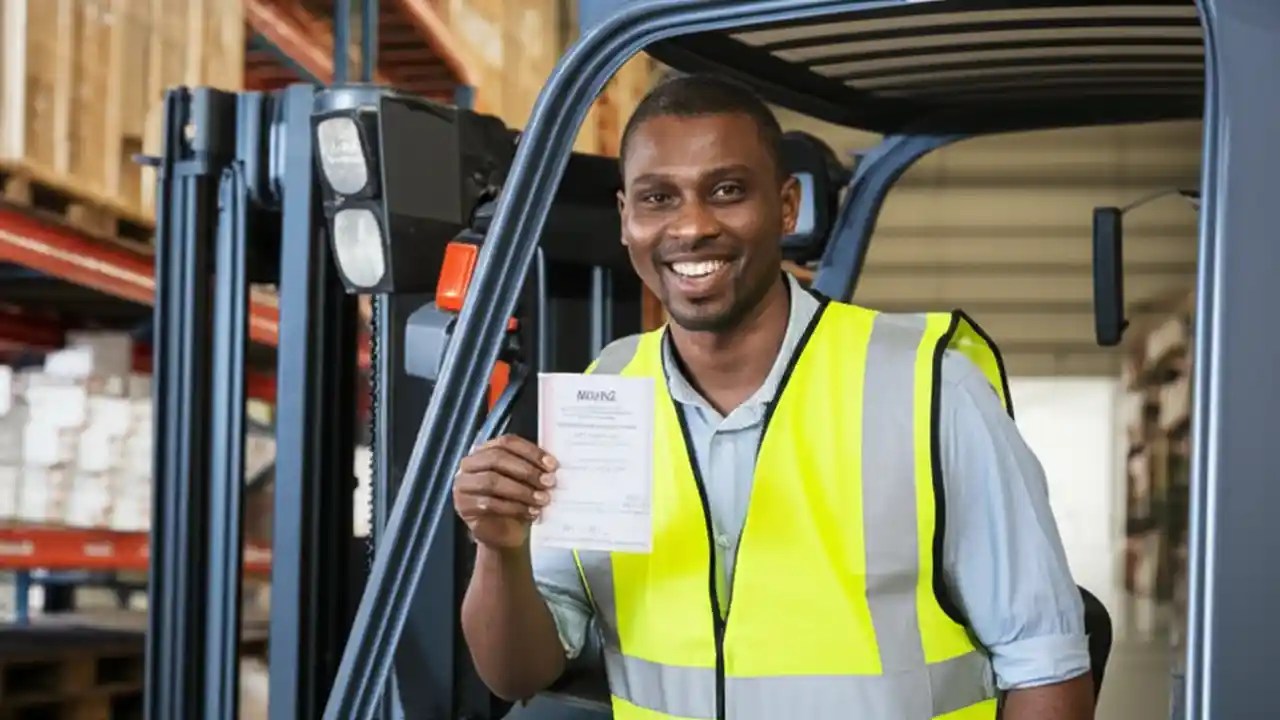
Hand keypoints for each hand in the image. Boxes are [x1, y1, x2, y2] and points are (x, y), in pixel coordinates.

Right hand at [454, 434, 557, 549]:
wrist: (505, 533)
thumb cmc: (517, 501)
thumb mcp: (526, 480)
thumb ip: (534, 467)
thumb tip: (552, 464)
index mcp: (486, 450)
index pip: (506, 442)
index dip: (530, 451)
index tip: (552, 465)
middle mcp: (470, 464)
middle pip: (497, 458)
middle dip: (526, 470)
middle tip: (548, 482)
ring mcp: (463, 485)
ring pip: (492, 481)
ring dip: (521, 491)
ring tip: (542, 499)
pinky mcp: (464, 506)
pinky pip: (489, 504)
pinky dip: (513, 507)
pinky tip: (530, 512)